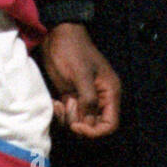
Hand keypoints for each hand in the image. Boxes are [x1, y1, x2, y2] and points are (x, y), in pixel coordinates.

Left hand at [41, 23, 120, 137]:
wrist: (57, 35)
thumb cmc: (72, 50)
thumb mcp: (81, 74)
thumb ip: (88, 100)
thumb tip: (88, 123)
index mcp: (109, 92)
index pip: (110, 124)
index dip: (95, 131)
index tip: (78, 125)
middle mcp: (100, 98)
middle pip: (94, 126)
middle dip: (79, 124)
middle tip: (67, 108)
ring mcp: (85, 98)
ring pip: (80, 123)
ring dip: (68, 118)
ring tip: (60, 103)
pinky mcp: (72, 96)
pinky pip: (69, 115)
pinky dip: (62, 114)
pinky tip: (56, 102)